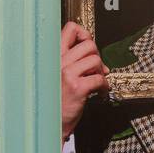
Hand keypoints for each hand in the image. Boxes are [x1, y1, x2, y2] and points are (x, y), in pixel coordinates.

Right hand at [61, 21, 109, 141]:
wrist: (48, 123)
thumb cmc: (53, 101)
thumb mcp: (57, 76)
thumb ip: (73, 63)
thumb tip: (97, 60)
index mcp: (53, 56)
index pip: (70, 29)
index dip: (85, 34)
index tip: (90, 47)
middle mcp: (59, 62)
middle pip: (88, 44)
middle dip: (97, 55)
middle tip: (96, 69)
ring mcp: (67, 74)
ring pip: (96, 59)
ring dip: (101, 72)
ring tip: (97, 82)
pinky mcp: (77, 87)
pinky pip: (99, 79)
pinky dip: (104, 86)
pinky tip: (100, 92)